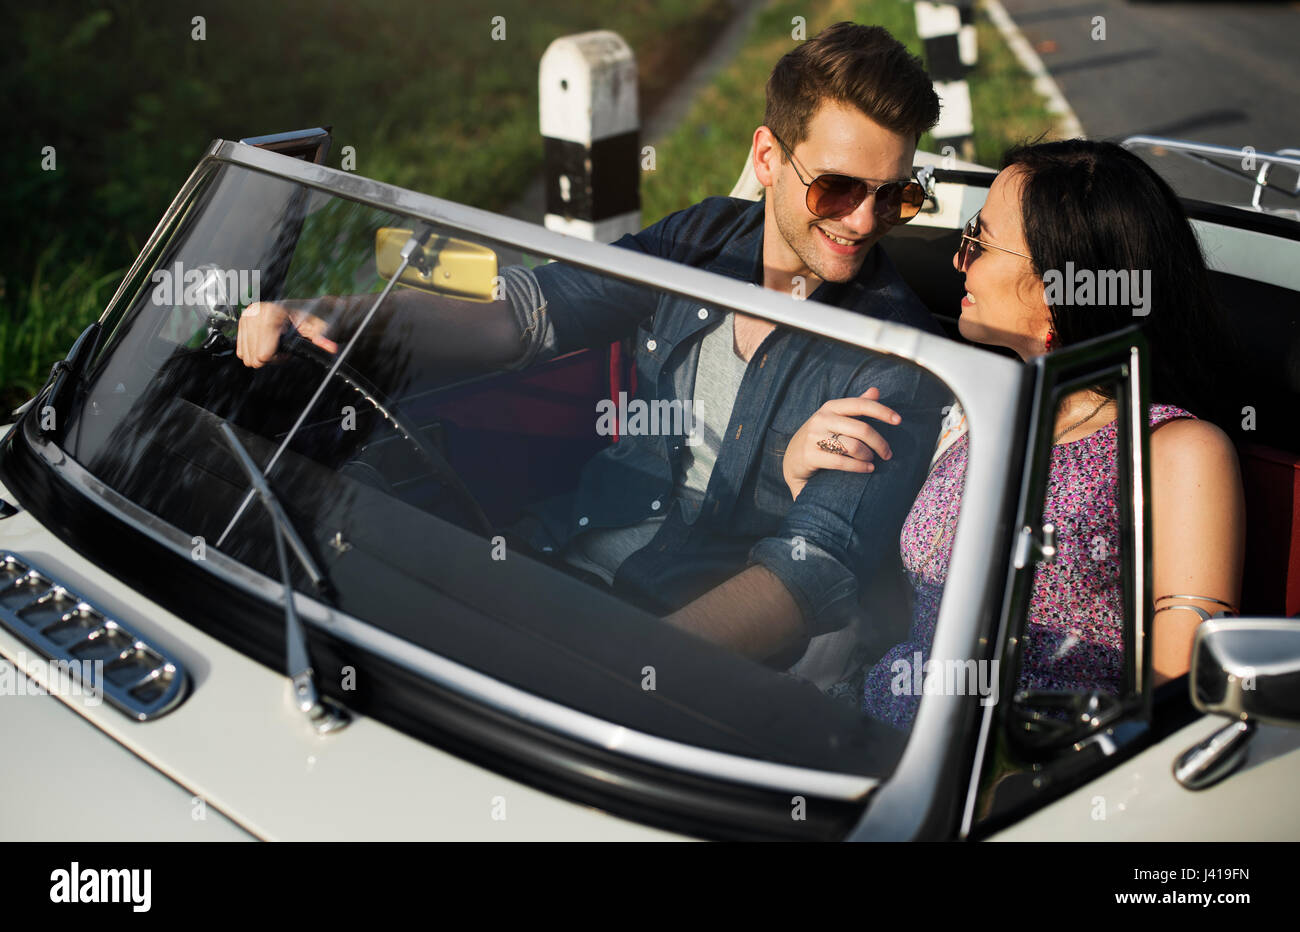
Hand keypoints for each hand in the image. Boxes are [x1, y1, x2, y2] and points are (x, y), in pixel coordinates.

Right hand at [235, 300, 337, 367]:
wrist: (314, 311)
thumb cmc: (318, 320)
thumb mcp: (325, 329)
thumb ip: (324, 339)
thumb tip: (331, 348)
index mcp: (274, 311)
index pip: (264, 350)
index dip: (277, 357)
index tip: (289, 352)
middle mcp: (257, 310)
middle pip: (255, 355)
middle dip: (272, 356)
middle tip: (287, 347)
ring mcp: (248, 315)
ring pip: (248, 355)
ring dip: (265, 354)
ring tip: (280, 344)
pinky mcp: (244, 322)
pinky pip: (242, 351)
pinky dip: (257, 350)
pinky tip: (270, 343)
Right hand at [782, 387, 900, 499]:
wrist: (792, 459)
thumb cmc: (820, 436)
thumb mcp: (836, 418)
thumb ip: (856, 406)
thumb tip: (876, 390)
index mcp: (831, 407)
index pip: (861, 404)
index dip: (882, 411)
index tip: (899, 420)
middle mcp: (822, 419)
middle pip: (861, 429)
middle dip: (880, 443)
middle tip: (888, 454)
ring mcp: (814, 437)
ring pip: (853, 446)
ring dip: (868, 456)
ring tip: (872, 461)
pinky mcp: (810, 455)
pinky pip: (842, 462)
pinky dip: (859, 467)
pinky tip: (867, 469)